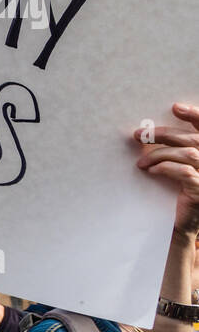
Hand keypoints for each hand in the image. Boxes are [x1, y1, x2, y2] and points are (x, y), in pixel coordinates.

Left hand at [136, 102, 198, 237]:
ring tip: (141, 161)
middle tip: (138, 135)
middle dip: (163, 134)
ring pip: (189, 154)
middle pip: (193, 139)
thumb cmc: (178, 193)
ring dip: (160, 154)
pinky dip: (166, 168)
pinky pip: (186, 172)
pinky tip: (152, 171)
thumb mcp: (178, 168)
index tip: (175, 107)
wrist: (183, 224)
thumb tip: (149, 133)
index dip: (195, 115)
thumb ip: (174, 150)